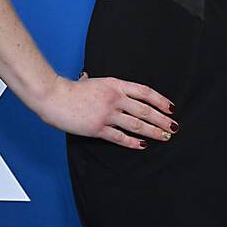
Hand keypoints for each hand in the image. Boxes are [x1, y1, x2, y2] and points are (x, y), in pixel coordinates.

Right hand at [37, 72, 177, 148]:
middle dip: (162, 120)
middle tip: (174, 127)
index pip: (145, 92)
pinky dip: (133, 142)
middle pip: (145, 110)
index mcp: (115, 85)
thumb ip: (107, 86)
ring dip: (153, 132)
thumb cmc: (71, 89)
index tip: (171, 108)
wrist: (53, 97)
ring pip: (136, 124)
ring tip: (164, 137)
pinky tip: (143, 145)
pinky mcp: (98, 128)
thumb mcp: (94, 81)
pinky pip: (120, 137)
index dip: (160, 101)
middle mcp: (115, 98)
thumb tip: (109, 84)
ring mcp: (107, 114)